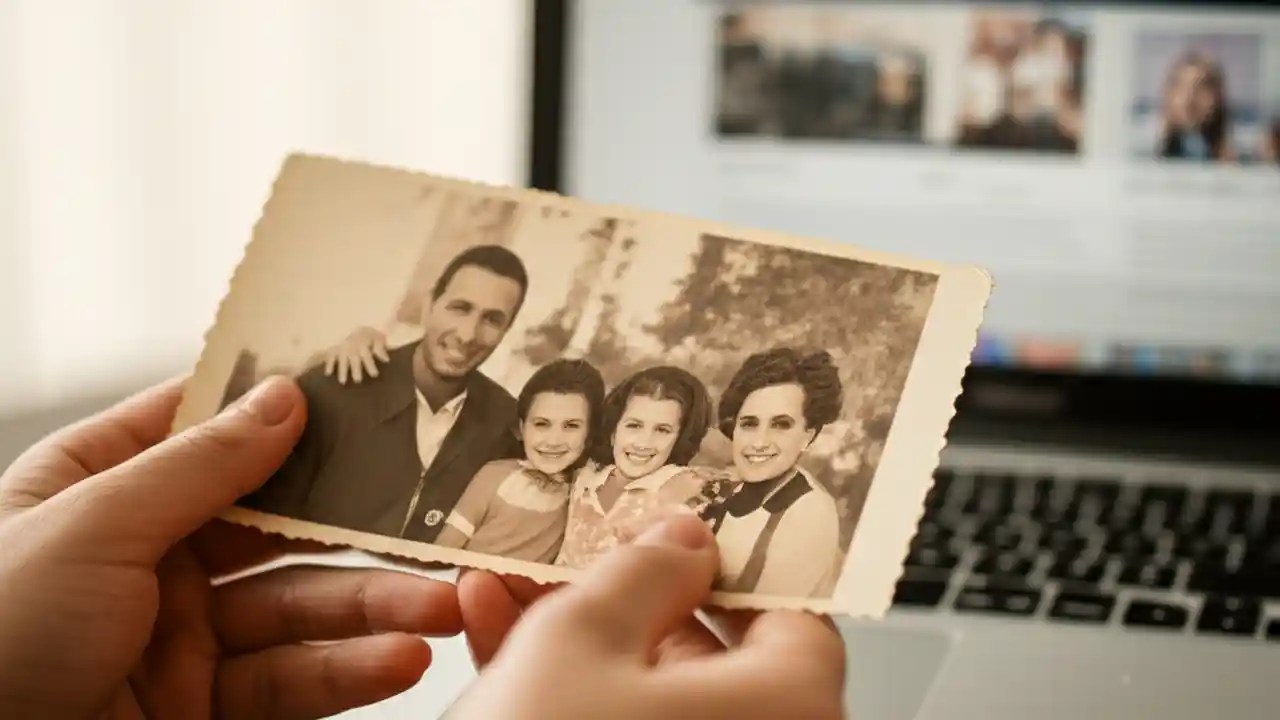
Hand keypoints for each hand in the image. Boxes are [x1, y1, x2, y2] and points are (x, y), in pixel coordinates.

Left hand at [0, 376, 463, 718]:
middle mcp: (142, 556)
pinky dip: (349, 670)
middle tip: (430, 513)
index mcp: (96, 490)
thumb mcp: (90, 528)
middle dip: (354, 523)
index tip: (360, 390)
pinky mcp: (200, 706)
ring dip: (373, 605)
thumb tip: (284, 397)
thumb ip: (199, 465)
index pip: (201, 428)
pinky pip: (288, 678)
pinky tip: (399, 658)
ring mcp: (176, 635)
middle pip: (272, 522)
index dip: (277, 409)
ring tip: (441, 604)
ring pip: (295, 606)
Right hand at [323, 326, 389, 384]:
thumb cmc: (369, 337)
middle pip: (354, 360)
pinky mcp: (334, 350)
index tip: (374, 375)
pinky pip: (330, 356)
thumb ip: (381, 348)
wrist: (356, 327)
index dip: (370, 365)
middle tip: (357, 381)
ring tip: (342, 382)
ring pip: (342, 360)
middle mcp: (353, 347)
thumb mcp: (378, 338)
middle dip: (355, 370)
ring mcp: (343, 348)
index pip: (367, 356)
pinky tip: (328, 374)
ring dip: (342, 371)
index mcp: (364, 344)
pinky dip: (329, 364)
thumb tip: (386, 359)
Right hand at [450, 513, 846, 718]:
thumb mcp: (578, 640)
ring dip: (581, 639)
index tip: (674, 528)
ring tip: (510, 586)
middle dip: (628, 595)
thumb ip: (642, 572)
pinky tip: (499, 642)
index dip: (725, 560)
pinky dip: (573, 697)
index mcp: (789, 707)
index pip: (791, 610)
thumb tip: (681, 540)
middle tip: (577, 553)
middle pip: (712, 656)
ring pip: (653, 700)